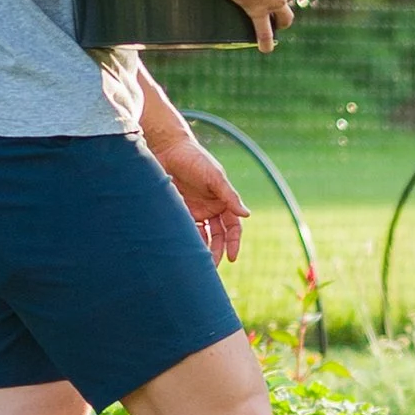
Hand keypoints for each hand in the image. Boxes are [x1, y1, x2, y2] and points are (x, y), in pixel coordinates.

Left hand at [157, 129, 247, 263]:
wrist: (167, 148)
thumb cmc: (194, 158)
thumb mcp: (214, 176)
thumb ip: (230, 196)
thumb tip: (247, 215)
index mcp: (223, 201)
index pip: (233, 227)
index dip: (234, 243)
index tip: (232, 257)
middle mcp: (210, 208)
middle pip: (217, 236)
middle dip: (217, 251)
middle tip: (212, 266)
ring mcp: (194, 211)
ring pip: (201, 236)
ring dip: (201, 250)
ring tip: (198, 263)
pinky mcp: (178, 211)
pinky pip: (184, 230)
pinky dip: (185, 240)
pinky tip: (183, 249)